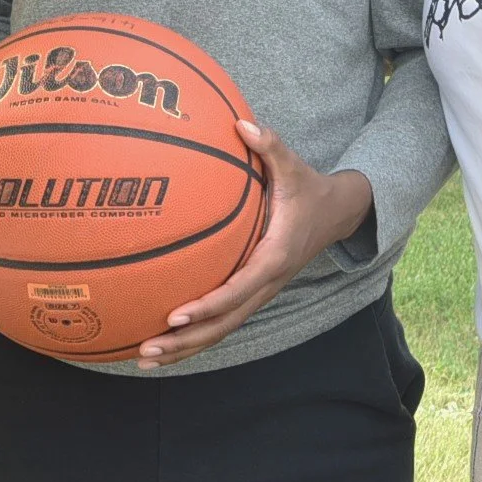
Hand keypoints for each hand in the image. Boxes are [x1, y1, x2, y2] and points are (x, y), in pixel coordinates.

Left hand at [134, 120, 370, 368]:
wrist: (337, 214)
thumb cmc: (308, 188)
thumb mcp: (294, 165)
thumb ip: (270, 145)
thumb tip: (242, 122)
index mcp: (275, 257)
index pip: (238, 288)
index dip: (208, 305)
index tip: (176, 314)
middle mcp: (267, 283)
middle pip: (224, 323)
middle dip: (185, 340)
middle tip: (146, 348)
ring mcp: (260, 293)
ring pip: (221, 330)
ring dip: (185, 348)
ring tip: (144, 359)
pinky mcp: (253, 294)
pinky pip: (222, 321)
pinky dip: (195, 336)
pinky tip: (163, 343)